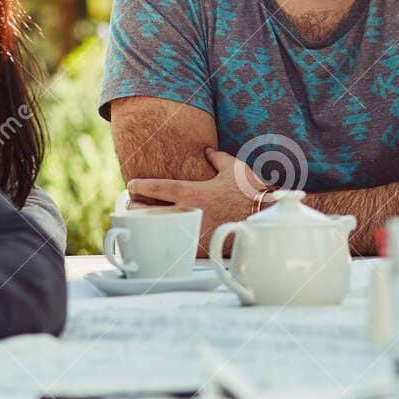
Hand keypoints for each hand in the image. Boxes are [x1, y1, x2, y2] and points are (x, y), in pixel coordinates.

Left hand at [127, 149, 267, 247]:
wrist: (268, 216)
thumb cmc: (252, 191)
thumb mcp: (234, 169)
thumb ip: (217, 158)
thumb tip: (208, 150)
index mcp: (193, 193)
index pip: (158, 188)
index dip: (141, 185)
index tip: (132, 185)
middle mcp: (189, 213)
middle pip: (151, 213)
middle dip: (136, 208)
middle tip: (130, 205)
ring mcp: (194, 232)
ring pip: (160, 232)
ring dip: (147, 227)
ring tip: (139, 224)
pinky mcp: (203, 248)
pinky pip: (178, 248)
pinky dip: (168, 244)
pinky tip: (162, 242)